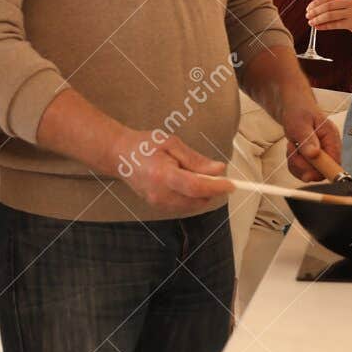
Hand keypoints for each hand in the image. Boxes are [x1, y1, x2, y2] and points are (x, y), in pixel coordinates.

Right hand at [112, 129, 233, 214]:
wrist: (121, 156)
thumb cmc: (144, 145)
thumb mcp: (171, 143)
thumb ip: (195, 159)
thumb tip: (218, 170)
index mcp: (163, 175)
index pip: (196, 186)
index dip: (217, 186)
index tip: (231, 184)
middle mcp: (160, 194)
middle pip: (198, 200)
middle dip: (210, 189)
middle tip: (209, 171)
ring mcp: (158, 204)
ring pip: (194, 205)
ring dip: (201, 193)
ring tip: (187, 172)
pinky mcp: (159, 208)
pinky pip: (185, 206)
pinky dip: (191, 196)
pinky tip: (182, 180)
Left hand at [282, 107, 342, 181]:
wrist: (293, 107)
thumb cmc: (299, 111)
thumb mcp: (300, 124)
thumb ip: (307, 139)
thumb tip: (314, 154)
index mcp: (331, 137)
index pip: (335, 162)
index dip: (322, 171)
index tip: (307, 174)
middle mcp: (329, 148)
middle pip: (322, 171)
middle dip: (303, 165)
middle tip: (293, 149)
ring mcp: (321, 154)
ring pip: (310, 172)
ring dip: (296, 163)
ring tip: (292, 145)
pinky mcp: (313, 158)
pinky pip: (303, 170)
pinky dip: (293, 163)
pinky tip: (292, 150)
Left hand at [306, 0, 351, 38]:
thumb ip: (338, 3)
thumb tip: (319, 8)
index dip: (316, 2)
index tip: (309, 7)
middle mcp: (350, 1)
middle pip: (327, 5)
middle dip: (314, 11)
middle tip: (307, 15)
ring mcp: (351, 12)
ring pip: (329, 15)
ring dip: (317, 19)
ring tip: (311, 22)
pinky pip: (334, 24)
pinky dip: (324, 26)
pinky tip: (318, 27)